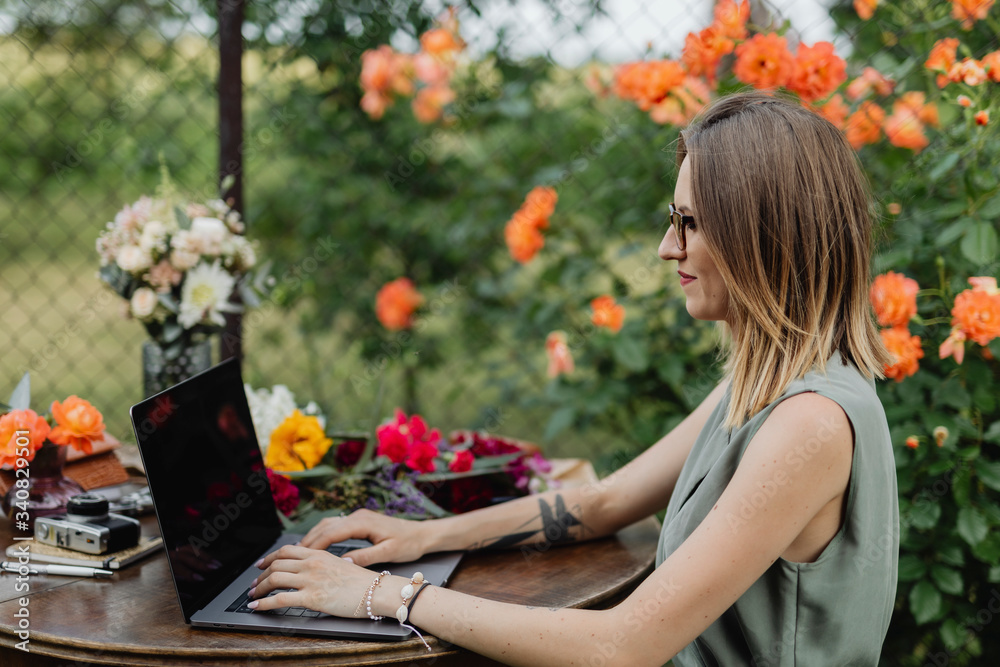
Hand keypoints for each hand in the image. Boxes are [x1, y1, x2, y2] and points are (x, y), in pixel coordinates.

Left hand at [249, 544, 389, 617]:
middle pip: (276, 564)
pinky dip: (264, 604)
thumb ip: (322, 564)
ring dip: (259, 588)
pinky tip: (257, 608)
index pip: (286, 550)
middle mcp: (312, 563)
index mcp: (319, 554)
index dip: (269, 557)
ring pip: (274, 579)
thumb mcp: (340, 564)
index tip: (261, 564)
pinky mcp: (312, 597)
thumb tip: (308, 569)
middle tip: (254, 585)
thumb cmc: (363, 582)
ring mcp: (311, 579)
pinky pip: (280, 599)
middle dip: (260, 576)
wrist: (377, 591)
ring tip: (253, 597)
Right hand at [299, 508, 428, 566]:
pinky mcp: (359, 520)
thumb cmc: (408, 544)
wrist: (422, 534)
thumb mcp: (388, 553)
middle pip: (326, 526)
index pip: (332, 533)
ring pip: (328, 524)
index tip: (300, 557)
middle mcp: (358, 516)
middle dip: (308, 540)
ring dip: (313, 536)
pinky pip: (335, 525)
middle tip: (290, 556)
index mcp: (363, 522)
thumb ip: (365, 557)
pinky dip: (322, 534)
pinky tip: (316, 544)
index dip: (315, 545)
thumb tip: (344, 562)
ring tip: (298, 552)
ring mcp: (358, 516)